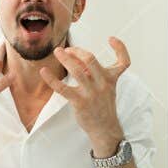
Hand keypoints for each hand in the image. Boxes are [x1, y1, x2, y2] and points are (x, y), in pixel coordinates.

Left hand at [43, 38, 131, 155]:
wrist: (104, 129)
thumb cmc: (103, 105)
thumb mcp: (105, 87)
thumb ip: (93, 72)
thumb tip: (75, 58)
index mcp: (111, 79)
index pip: (123, 62)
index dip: (120, 48)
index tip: (111, 38)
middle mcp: (103, 84)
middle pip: (91, 60)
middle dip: (77, 51)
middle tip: (67, 49)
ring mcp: (91, 93)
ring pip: (77, 70)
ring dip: (65, 59)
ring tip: (57, 52)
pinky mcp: (80, 102)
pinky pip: (63, 88)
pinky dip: (51, 79)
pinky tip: (44, 71)